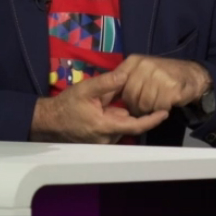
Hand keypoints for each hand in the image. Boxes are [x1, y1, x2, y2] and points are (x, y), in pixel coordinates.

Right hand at [30, 70, 168, 143]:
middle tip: (115, 95)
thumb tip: (125, 75)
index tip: (165, 112)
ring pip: (120, 124)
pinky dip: (111, 117)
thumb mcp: (86, 88)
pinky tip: (99, 108)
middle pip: (128, 123)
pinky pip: (112, 127)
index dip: (152, 120)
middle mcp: (107, 138)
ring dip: (117, 112)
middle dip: (126, 108)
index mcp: (105, 126)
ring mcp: (103, 141)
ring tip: (102, 101)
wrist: (50, 120)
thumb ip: (107, 82)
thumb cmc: (67, 105)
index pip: (135, 126)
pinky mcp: (99, 140)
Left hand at [115, 55, 211, 116]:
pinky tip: (165, 104)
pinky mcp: (171, 88)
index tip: (124, 101)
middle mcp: (145, 65)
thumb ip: (124, 79)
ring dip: (149, 110)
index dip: (119, 95)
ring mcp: (159, 75)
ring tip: (155, 104)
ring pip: (143, 104)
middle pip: (130, 96)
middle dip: (135, 106)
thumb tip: (105, 94)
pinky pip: (158, 108)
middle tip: (144, 105)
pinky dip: (161, 110)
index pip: (117, 82)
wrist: (191, 75)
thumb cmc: (162, 75)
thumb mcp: (140, 71)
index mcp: (134, 61)